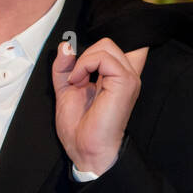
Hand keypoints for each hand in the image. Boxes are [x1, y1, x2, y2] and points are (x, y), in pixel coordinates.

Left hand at [52, 37, 149, 175]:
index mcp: (116, 77)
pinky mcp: (125, 82)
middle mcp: (126, 75)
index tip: (78, 64)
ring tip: (77, 81)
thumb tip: (66, 46)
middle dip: (84, 55)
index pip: (120, 48)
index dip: (97, 48)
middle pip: (107, 43)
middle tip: (75, 79)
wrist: (86, 149)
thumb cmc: (80, 127)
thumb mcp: (66, 88)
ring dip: (83, 60)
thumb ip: (64, 66)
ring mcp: (128, 78)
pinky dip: (85, 64)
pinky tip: (79, 81)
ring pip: (106, 46)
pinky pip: (104, 57)